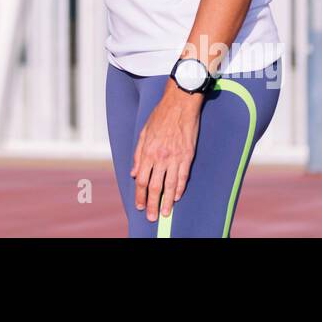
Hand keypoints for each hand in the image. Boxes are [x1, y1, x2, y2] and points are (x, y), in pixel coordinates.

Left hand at [130, 84, 203, 221]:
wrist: (179, 103)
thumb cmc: (160, 116)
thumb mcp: (143, 132)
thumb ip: (137, 153)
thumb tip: (133, 172)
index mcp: (148, 151)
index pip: (142, 180)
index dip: (140, 195)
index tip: (139, 206)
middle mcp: (160, 157)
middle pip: (155, 186)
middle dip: (152, 204)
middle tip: (151, 217)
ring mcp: (175, 157)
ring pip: (170, 185)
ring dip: (166, 202)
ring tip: (165, 213)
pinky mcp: (188, 155)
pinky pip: (183, 176)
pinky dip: (180, 189)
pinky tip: (176, 197)